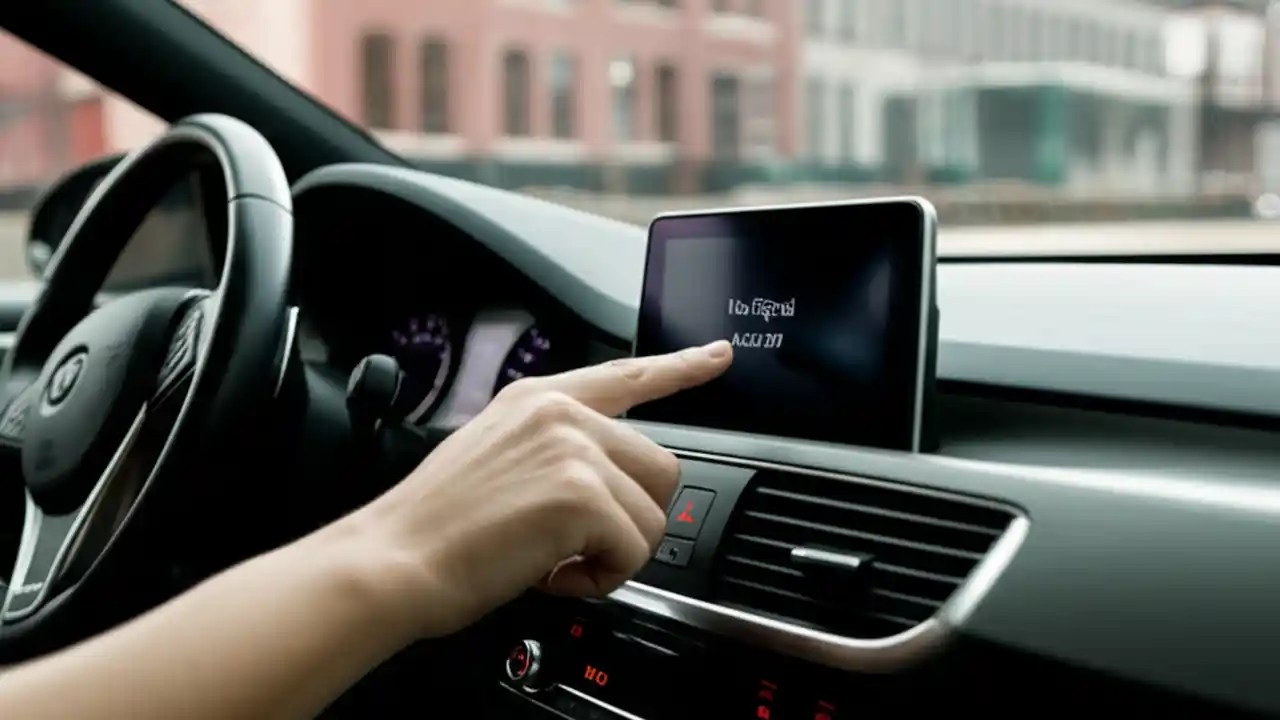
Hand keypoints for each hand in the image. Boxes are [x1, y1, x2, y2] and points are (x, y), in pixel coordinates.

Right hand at [351, 341, 732, 637]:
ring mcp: (575, 450)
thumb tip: (603, 486)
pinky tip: (552, 575)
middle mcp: (563, 415)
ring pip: (653, 515)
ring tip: (553, 560)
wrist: (393, 561)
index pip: (626, 377)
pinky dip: (601, 579)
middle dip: (629, 518)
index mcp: (540, 401)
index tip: (717, 356)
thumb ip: (553, 453)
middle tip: (573, 545)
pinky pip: (634, 552)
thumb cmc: (434, 527)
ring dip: (613, 553)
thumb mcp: (495, 458)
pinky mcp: (584, 495)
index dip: (680, 369)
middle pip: (660, 467)